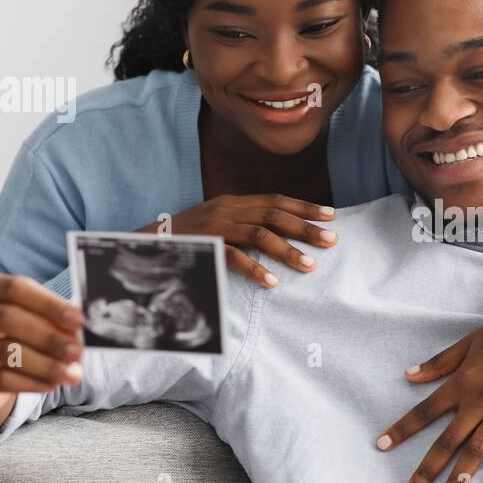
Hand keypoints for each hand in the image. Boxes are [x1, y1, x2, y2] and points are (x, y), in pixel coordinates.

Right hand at [0, 273, 85, 416]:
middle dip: (49, 336)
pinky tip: (52, 385)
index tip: (79, 320)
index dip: (50, 303)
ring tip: (72, 374)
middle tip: (77, 351)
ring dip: (45, 364)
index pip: (16, 287)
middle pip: (8, 318)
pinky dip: (32, 383)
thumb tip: (80, 332)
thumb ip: (52, 321)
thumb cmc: (11, 337)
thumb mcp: (29, 320)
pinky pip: (0, 379)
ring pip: (4, 352)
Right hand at [139, 194, 337, 287]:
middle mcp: (228, 209)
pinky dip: (255, 269)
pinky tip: (272, 282)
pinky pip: (234, 257)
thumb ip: (247, 221)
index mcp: (234, 201)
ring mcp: (216, 227)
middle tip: (332, 240)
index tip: (331, 216)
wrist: (150, 241)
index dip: (304, 207)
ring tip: (309, 265)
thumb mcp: (221, 220)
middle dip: (305, 227)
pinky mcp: (205, 246)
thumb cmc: (191, 235)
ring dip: (287, 250)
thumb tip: (283, 230)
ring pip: (259, 235)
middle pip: (274, 215)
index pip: (276, 200)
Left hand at [375, 325, 482, 482]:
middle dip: (426, 470)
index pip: (424, 411)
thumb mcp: (469, 343)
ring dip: (458, 479)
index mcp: (461, 383)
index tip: (381, 445)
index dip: (402, 429)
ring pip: (476, 451)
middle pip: (447, 441)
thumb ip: (439, 363)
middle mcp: (478, 401)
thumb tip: (407, 375)